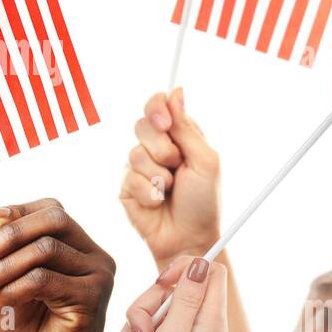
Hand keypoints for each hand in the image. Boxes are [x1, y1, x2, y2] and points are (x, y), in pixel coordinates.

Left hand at [0, 199, 114, 331]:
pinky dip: (10, 290)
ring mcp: (98, 276)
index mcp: (77, 246)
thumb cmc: (25, 330)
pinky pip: (44, 280)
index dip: (15, 213)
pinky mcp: (94, 299)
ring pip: (45, 249)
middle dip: (8, 234)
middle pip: (54, 219)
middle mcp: (94, 256)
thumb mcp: (3, 283)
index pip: (50, 209)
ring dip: (1, 268)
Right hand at [120, 89, 220, 269]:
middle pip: (142, 125)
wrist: (188, 238)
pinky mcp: (127, 186)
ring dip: (158, 175)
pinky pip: (130, 177)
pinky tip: (158, 202)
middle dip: (161, 148)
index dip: (157, 107)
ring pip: (135, 153)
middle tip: (175, 164)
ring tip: (170, 189)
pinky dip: (149, 192)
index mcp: (179, 136)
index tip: (166, 123)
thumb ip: (186, 127)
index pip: (159, 105)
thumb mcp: (204, 160)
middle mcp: (158, 148)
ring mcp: (140, 167)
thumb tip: (176, 92)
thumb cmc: (203, 202)